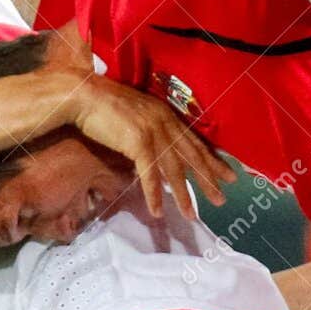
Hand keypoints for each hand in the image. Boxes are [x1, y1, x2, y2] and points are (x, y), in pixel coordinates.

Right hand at [71, 77, 235, 218]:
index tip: (228, 175)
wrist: (82, 94)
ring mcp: (153, 132)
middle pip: (191, 157)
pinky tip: (158, 212)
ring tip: (192, 215)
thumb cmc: (103, 105)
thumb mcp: (136, 116)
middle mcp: (164, 122)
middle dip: (208, 180)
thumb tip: (156, 155)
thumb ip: (150, 133)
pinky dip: (153, 195)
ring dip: (183, 196)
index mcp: (166, 115)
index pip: (195, 142)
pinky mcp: (138, 142)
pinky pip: (149, 175)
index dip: (212, 160)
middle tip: (221, 200)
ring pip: (174, 170)